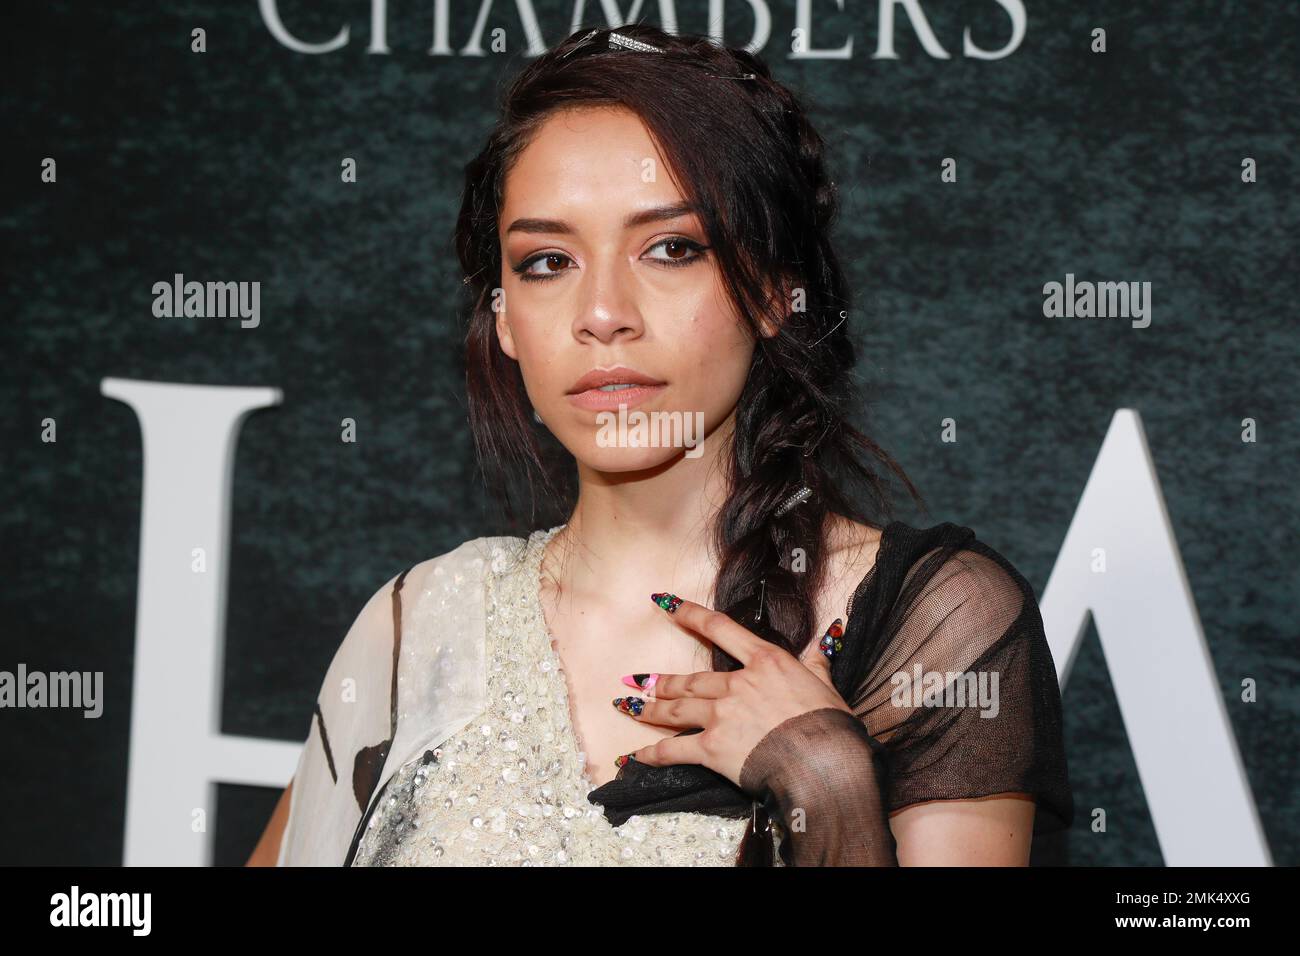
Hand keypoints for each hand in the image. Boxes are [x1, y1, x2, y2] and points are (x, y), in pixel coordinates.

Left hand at [612, 592, 852, 790]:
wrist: (821, 762)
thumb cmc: (828, 725)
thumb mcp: (826, 685)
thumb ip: (817, 662)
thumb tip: (825, 639)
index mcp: (765, 662)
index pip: (720, 628)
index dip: (690, 614)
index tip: (665, 603)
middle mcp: (737, 684)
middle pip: (689, 680)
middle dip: (660, 682)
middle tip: (636, 679)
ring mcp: (721, 715)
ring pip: (676, 709)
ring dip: (649, 709)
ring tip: (628, 707)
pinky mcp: (712, 748)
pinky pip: (674, 749)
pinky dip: (651, 754)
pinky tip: (634, 757)